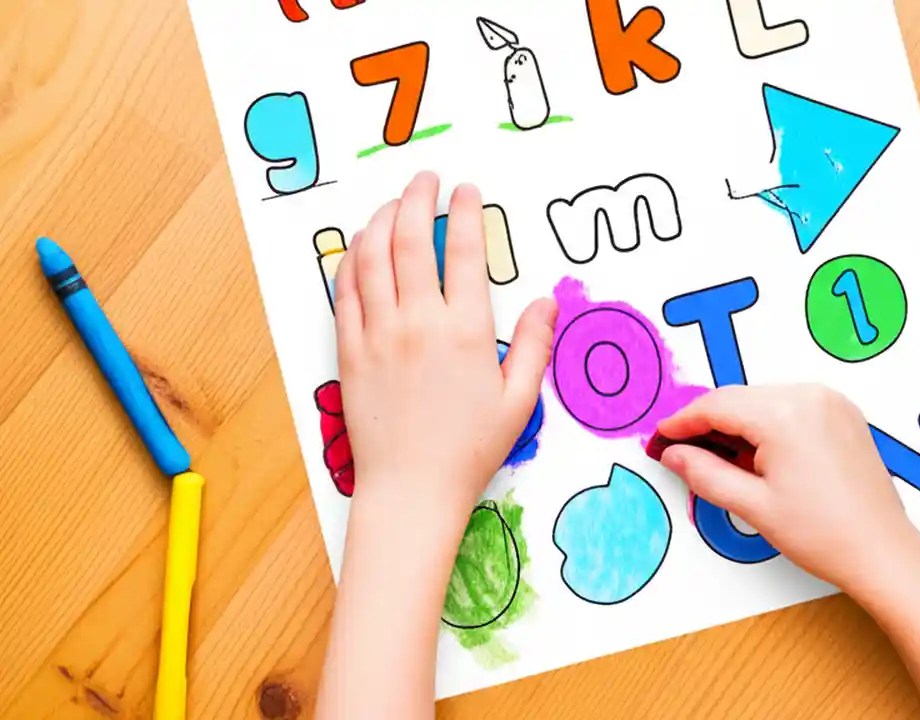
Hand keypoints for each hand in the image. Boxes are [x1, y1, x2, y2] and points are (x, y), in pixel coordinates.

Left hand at [334, 172, 556, 518]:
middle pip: (410, 239)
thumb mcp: (518, 401)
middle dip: (417, 198)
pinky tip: (359, 248)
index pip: (463, 252)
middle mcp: (418, 322)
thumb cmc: (469, 450)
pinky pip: (344, 291)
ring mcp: (377, 334)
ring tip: (391, 204)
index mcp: (464, 331)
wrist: (411, 491)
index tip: (466, 190)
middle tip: (425, 180)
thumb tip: (544, 302)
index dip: (465, 212)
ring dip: (380, 220)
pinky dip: (350, 260)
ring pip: (370, 256)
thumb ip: (532, 345)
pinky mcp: (348, 351)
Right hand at [657, 384, 919, 600]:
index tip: (661, 438)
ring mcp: (830, 402)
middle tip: (683, 453)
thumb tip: (674, 454)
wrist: (882, 551)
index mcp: (784, 414)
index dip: (682, 422)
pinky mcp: (842, 414)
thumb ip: (705, 473)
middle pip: (739, 399)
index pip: (716, 406)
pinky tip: (758, 456)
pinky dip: (767, 424)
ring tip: (724, 463)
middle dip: (708, 423)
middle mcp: (809, 396)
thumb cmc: (824, 533)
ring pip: (763, 401)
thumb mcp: (752, 506)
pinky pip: (790, 406)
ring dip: (738, 424)